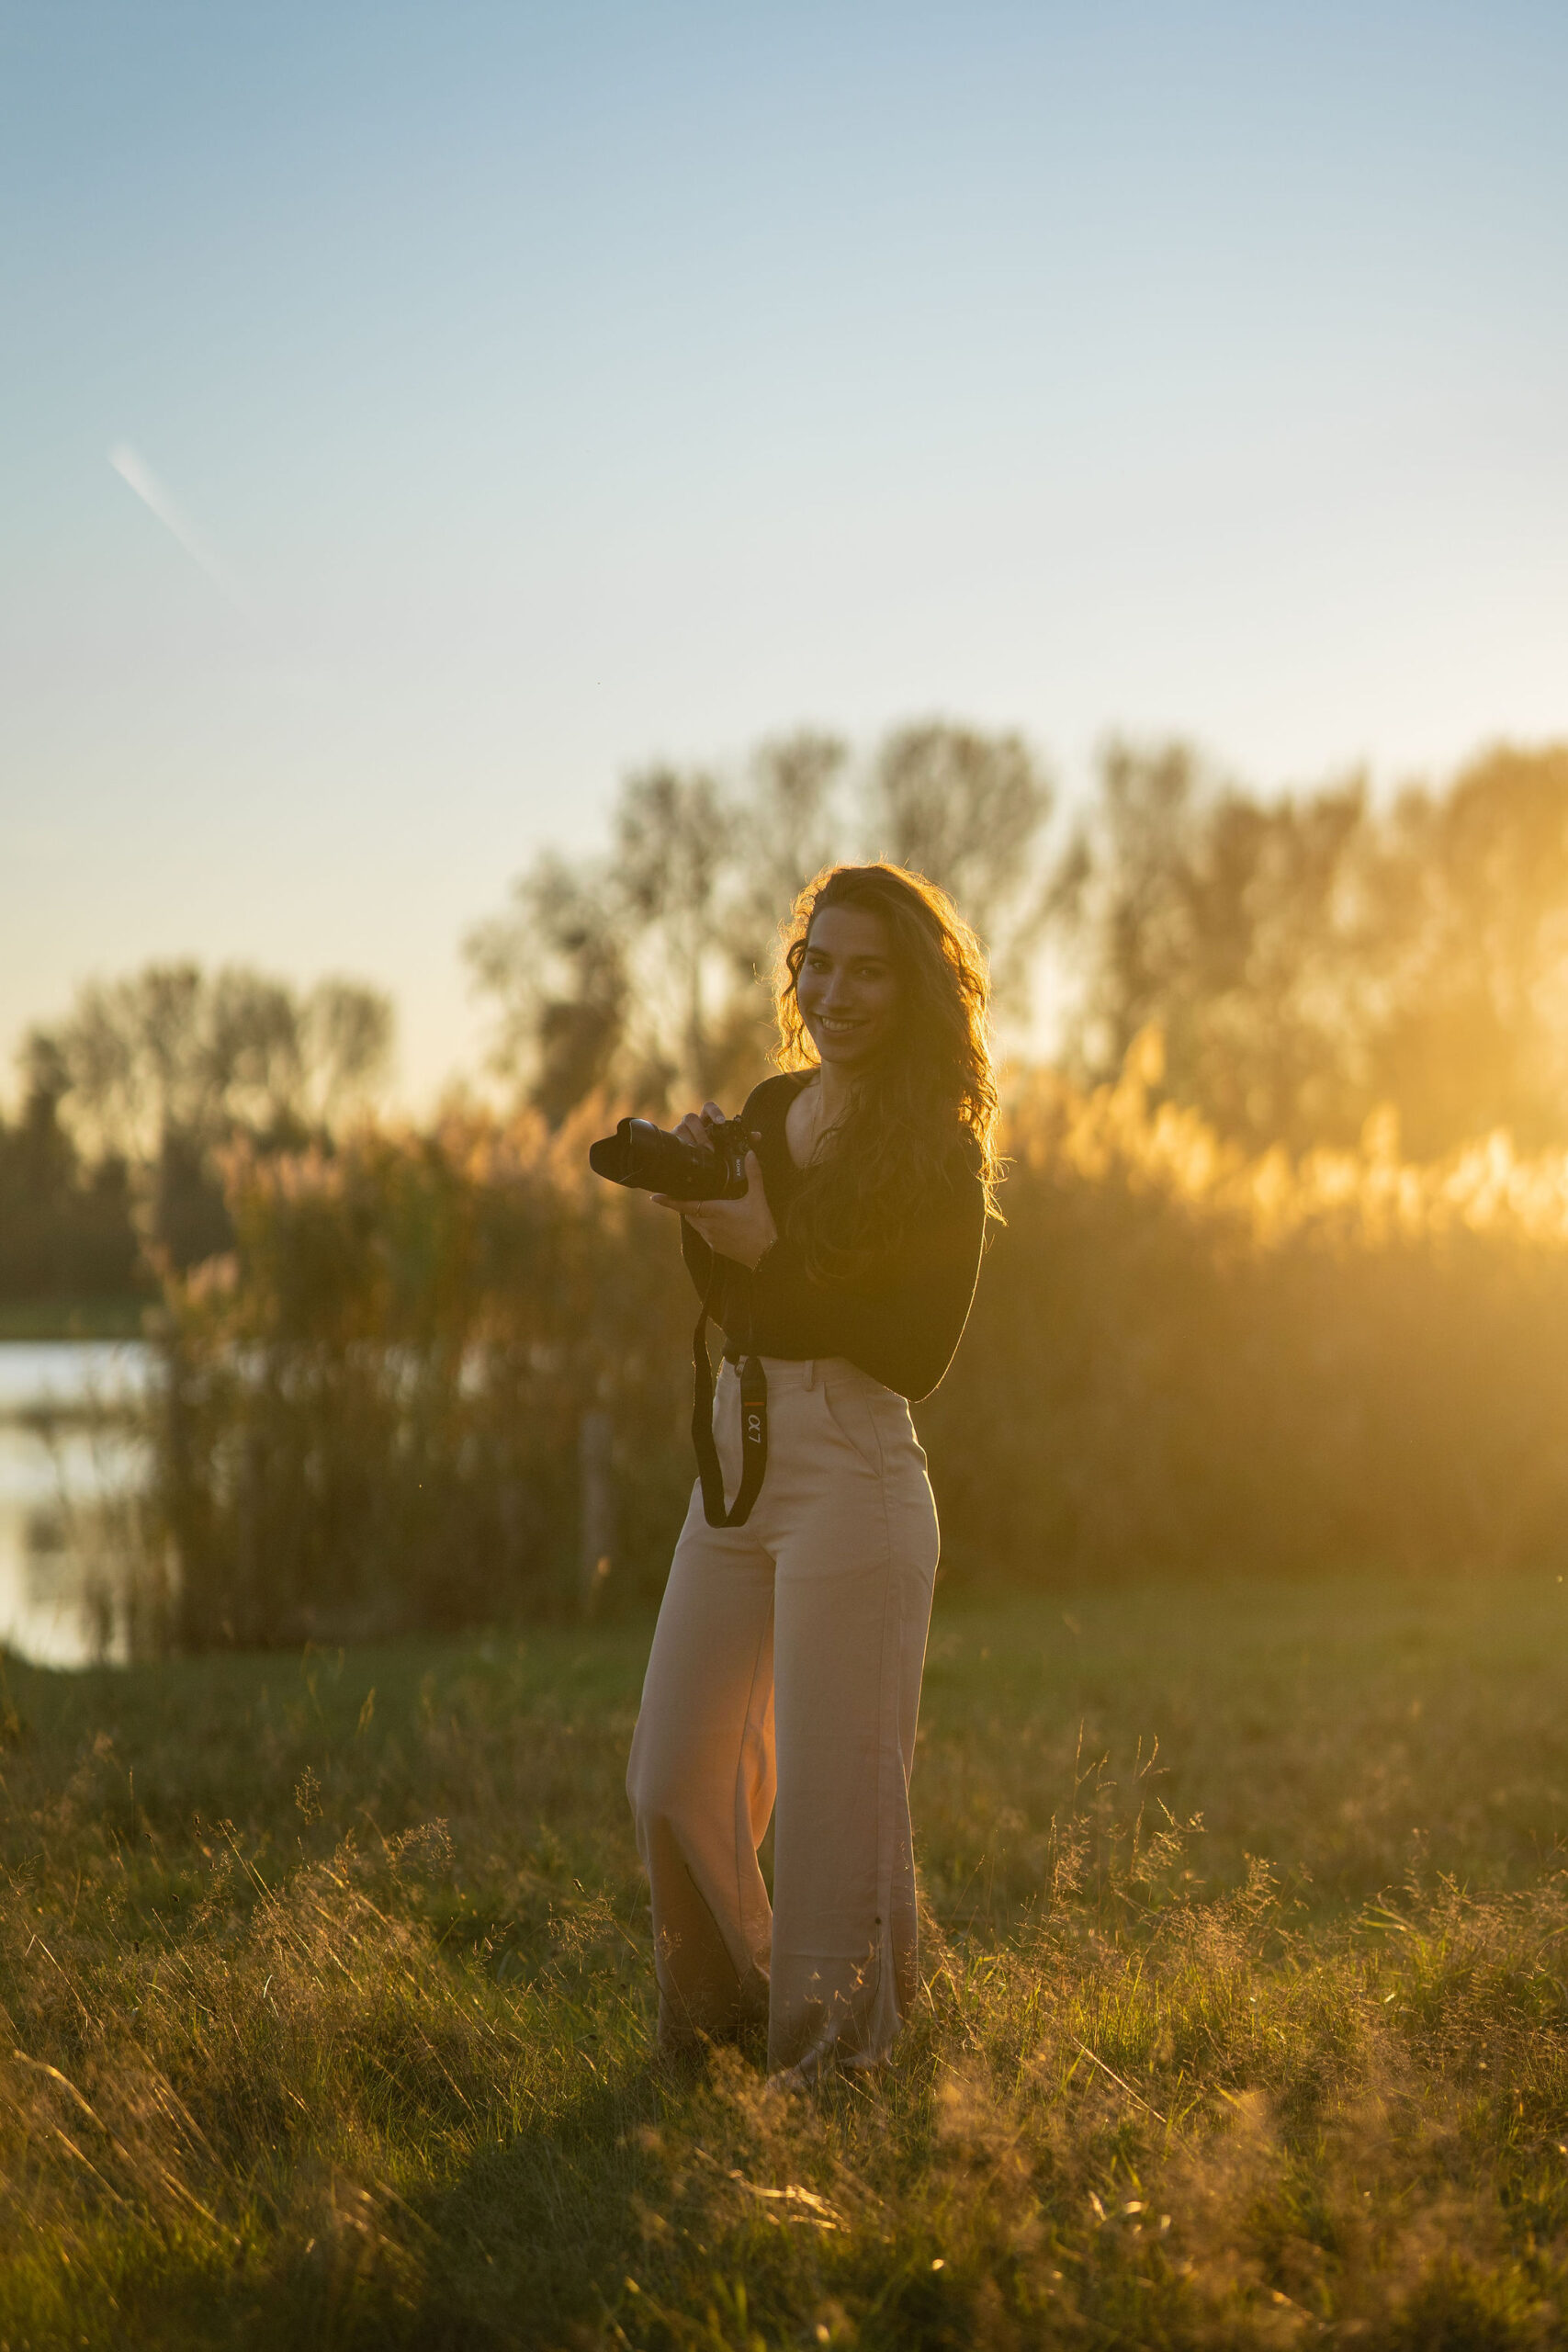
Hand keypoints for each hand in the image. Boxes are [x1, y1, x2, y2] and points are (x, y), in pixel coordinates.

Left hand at [652, 1147, 776, 1269]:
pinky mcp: (716, 1247)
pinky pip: (704, 1233)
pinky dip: (705, 1225)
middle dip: (686, 1204)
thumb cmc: (761, 1227)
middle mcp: (708, 1226)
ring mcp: (711, 1238)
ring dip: (696, 1215)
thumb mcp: (758, 1198)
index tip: (655, 1198)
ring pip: (695, 1224)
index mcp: (715, 1211)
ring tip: (704, 1205)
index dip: (669, 1201)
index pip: (685, 1205)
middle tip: (687, 1194)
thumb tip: (750, 1154)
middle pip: (688, 1213)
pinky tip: (717, 1221)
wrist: (766, 1255)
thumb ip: (753, 1174)